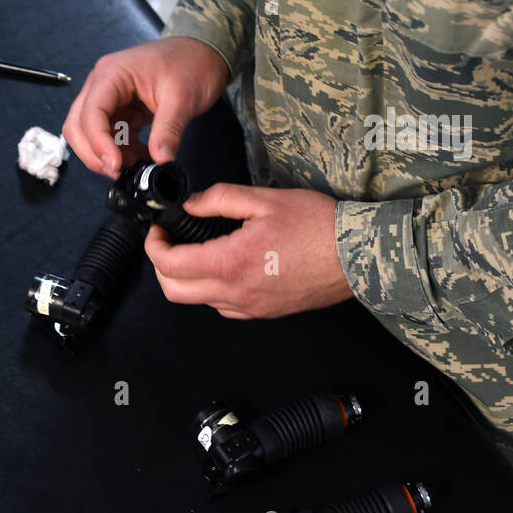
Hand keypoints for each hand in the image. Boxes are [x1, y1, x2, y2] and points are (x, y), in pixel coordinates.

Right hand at [62, 35, 229, 176]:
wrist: (205, 53)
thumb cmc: (192, 63)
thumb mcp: (182, 99)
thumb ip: (168, 131)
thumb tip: (160, 162)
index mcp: (112, 74)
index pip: (90, 112)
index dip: (98, 142)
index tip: (115, 165)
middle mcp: (104, 84)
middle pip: (79, 125)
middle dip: (94, 152)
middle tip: (118, 172)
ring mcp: (111, 97)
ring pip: (91, 133)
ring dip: (108, 153)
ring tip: (137, 164)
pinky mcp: (122, 108)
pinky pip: (111, 134)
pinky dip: (122, 150)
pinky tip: (142, 157)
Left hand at [144, 183, 353, 317]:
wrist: (358, 255)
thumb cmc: (317, 225)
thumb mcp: (265, 199)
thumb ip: (221, 199)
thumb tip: (191, 204)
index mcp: (232, 263)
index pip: (170, 265)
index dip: (154, 246)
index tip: (158, 229)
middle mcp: (237, 293)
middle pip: (175, 292)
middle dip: (162, 266)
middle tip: (169, 241)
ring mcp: (252, 308)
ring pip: (199, 302)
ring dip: (188, 278)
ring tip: (197, 248)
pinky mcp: (266, 313)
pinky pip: (225, 307)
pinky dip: (213, 289)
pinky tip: (226, 264)